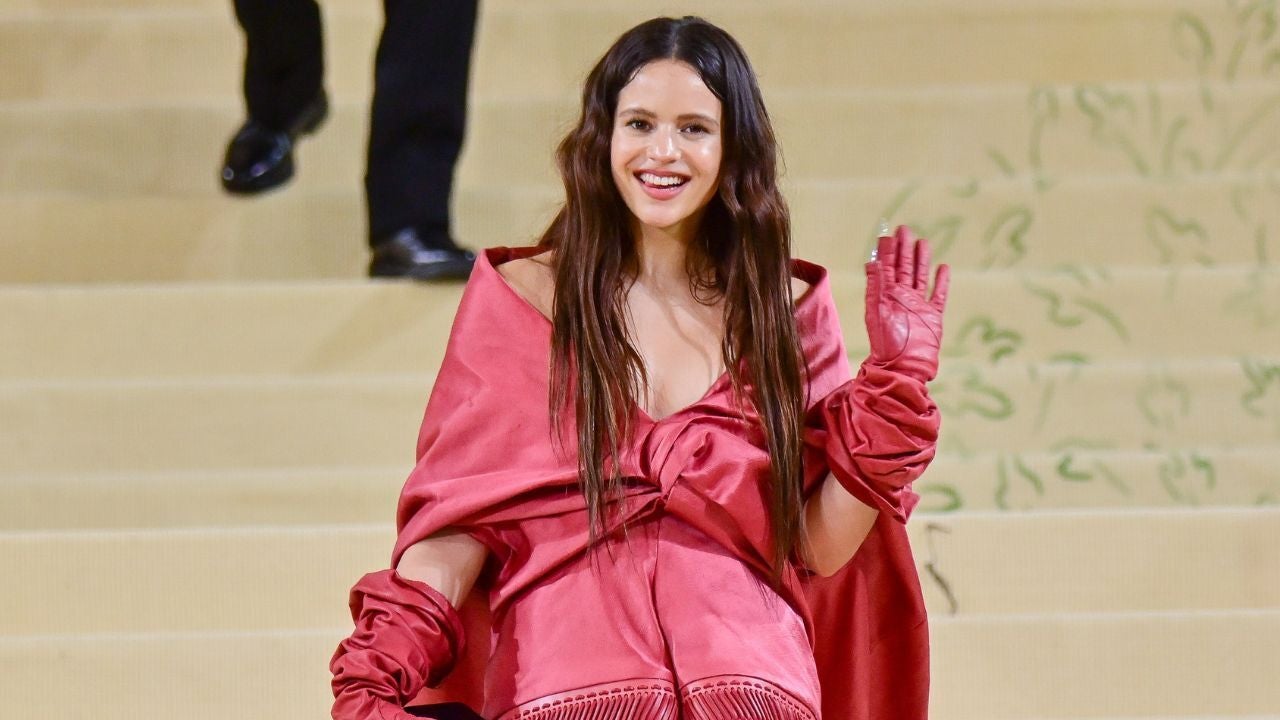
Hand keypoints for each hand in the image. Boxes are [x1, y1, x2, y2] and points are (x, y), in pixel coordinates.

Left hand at [863, 226, 949, 381]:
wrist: (904, 367)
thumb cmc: (887, 342)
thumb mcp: (877, 311)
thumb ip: (876, 287)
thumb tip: (871, 262)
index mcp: (886, 296)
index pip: (886, 268)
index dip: (886, 251)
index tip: (887, 235)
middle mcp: (902, 298)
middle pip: (904, 268)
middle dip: (904, 249)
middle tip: (905, 229)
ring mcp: (919, 306)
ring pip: (921, 277)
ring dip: (922, 260)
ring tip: (923, 242)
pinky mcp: (933, 316)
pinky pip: (938, 295)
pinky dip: (941, 282)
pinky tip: (943, 268)